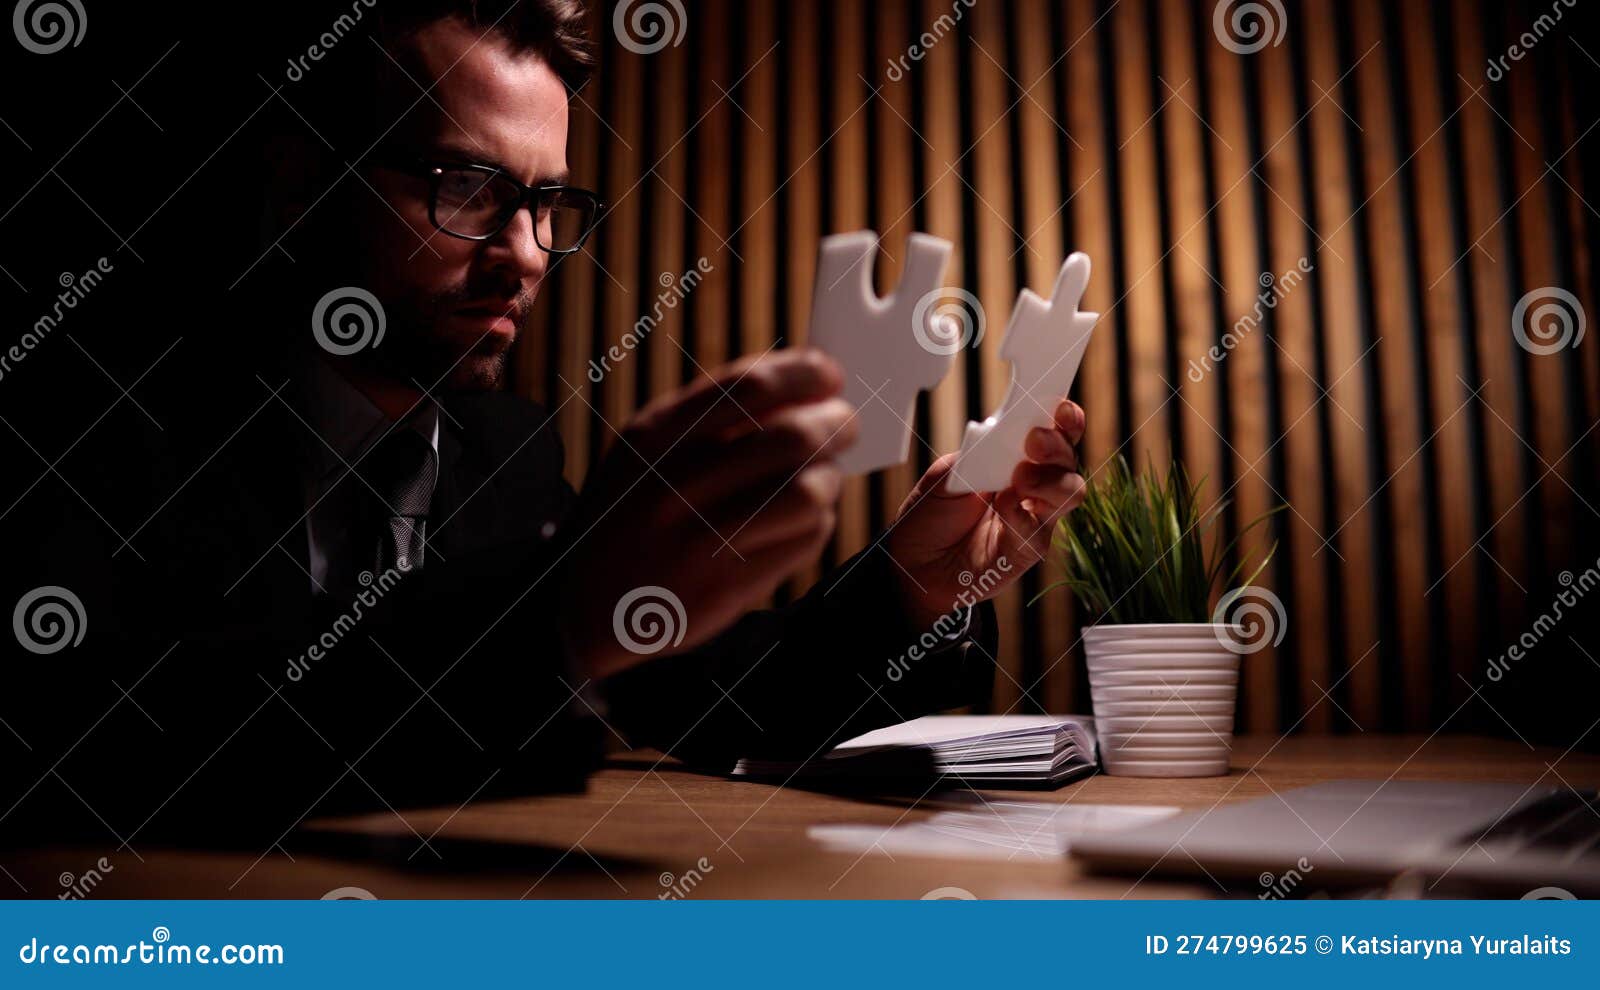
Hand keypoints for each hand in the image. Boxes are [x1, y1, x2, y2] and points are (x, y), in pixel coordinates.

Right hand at [560, 349, 855, 676]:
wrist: (584, 601)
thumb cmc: (632, 509)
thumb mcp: (647, 447)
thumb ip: (712, 411)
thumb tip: (802, 377)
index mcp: (656, 437)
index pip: (750, 385)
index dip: (805, 373)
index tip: (829, 376)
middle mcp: (677, 486)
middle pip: (792, 437)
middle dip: (836, 425)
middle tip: (844, 427)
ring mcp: (701, 541)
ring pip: (808, 492)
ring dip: (830, 478)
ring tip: (822, 477)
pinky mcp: (726, 587)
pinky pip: (804, 542)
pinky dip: (818, 523)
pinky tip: (803, 519)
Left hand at [885, 399, 1086, 629]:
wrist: (915, 563)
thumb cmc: (930, 516)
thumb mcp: (945, 474)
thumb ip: (977, 455)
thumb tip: (1002, 438)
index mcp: (1014, 456)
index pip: (1053, 431)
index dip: (1064, 418)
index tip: (1060, 408)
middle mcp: (1033, 483)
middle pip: (1068, 457)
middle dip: (1058, 444)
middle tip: (1034, 441)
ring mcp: (1035, 516)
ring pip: (1072, 491)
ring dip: (1050, 479)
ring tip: (1019, 478)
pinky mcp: (1029, 548)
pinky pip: (1040, 528)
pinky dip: (1021, 514)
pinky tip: (1001, 509)